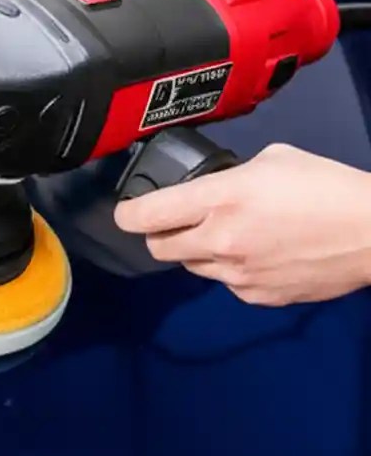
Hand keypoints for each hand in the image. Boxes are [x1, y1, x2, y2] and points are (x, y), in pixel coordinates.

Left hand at [114, 143, 370, 305]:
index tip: (127, 211)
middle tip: (177, 221)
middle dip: (160, 233)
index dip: (127, 213)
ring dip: (196, 251)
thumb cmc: (328, 189)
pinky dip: (229, 270)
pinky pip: (225, 284)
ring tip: (226, 235)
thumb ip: (229, 175)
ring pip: (191, 266)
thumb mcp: (272, 160)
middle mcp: (220, 240)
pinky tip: (256, 253)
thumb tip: (211, 188)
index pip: (145, 214)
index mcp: (219, 199)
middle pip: (157, 247)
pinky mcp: (257, 295)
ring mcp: (237, 274)